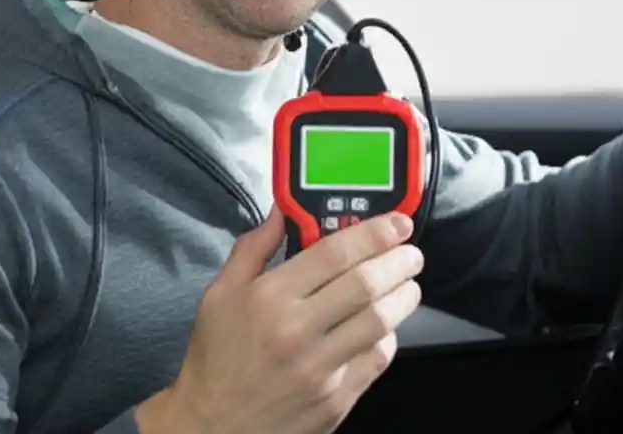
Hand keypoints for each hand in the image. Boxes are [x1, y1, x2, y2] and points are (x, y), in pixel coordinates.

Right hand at [135, 208, 423, 433]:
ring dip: (404, 296)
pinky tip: (384, 327)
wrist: (212, 428)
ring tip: (408, 284)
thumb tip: (282, 210)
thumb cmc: (216, 359)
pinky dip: (388, 337)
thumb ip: (254, 248)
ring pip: (381, 322)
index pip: (335, 253)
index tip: (396, 224)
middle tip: (411, 252)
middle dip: (400, 261)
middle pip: (367, 284)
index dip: (375, 232)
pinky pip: (377, 359)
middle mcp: (297, 331)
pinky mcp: (336, 400)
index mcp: (269, 298)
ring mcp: (320, 369)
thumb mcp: (219, 295)